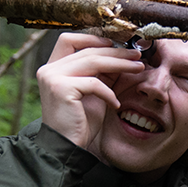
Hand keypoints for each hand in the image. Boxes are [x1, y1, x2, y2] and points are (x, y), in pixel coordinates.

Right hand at [36, 33, 143, 150]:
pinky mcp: (60, 89)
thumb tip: (123, 56)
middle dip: (116, 52)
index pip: (70, 40)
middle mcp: (49, 69)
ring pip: (93, 61)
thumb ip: (102, 74)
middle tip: (137, 56)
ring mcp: (52, 77)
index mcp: (53, 67)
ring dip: (119, 64)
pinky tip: (116, 104)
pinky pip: (94, 83)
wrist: (67, 148)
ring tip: (138, 68)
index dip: (94, 39)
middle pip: (87, 50)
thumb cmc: (80, 122)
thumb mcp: (94, 93)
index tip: (117, 44)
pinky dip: (108, 93)